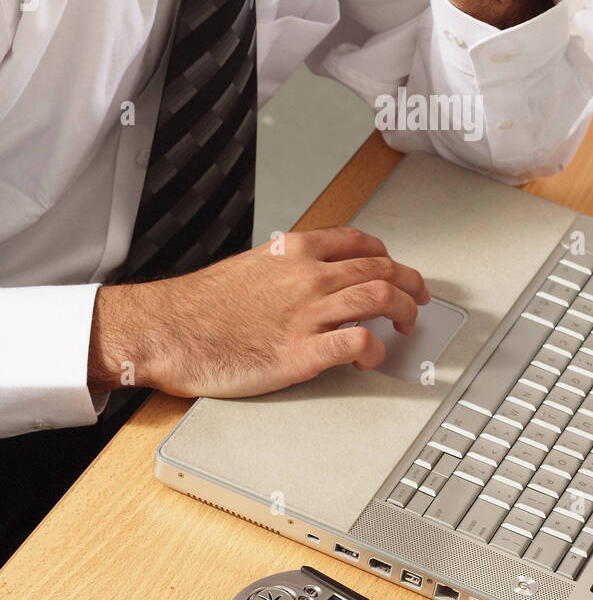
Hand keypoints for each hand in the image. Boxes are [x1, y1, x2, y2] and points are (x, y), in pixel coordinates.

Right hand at [88, 227, 430, 399]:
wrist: (167, 330)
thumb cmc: (199, 306)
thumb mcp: (249, 267)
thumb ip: (285, 268)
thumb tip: (309, 274)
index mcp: (295, 251)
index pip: (361, 242)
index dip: (389, 256)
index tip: (397, 270)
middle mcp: (309, 276)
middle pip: (382, 268)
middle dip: (410, 285)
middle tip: (418, 301)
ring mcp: (308, 313)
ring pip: (381, 297)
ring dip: (404, 312)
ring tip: (405, 328)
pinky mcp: (302, 352)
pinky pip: (359, 342)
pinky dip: (376, 349)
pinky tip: (371, 357)